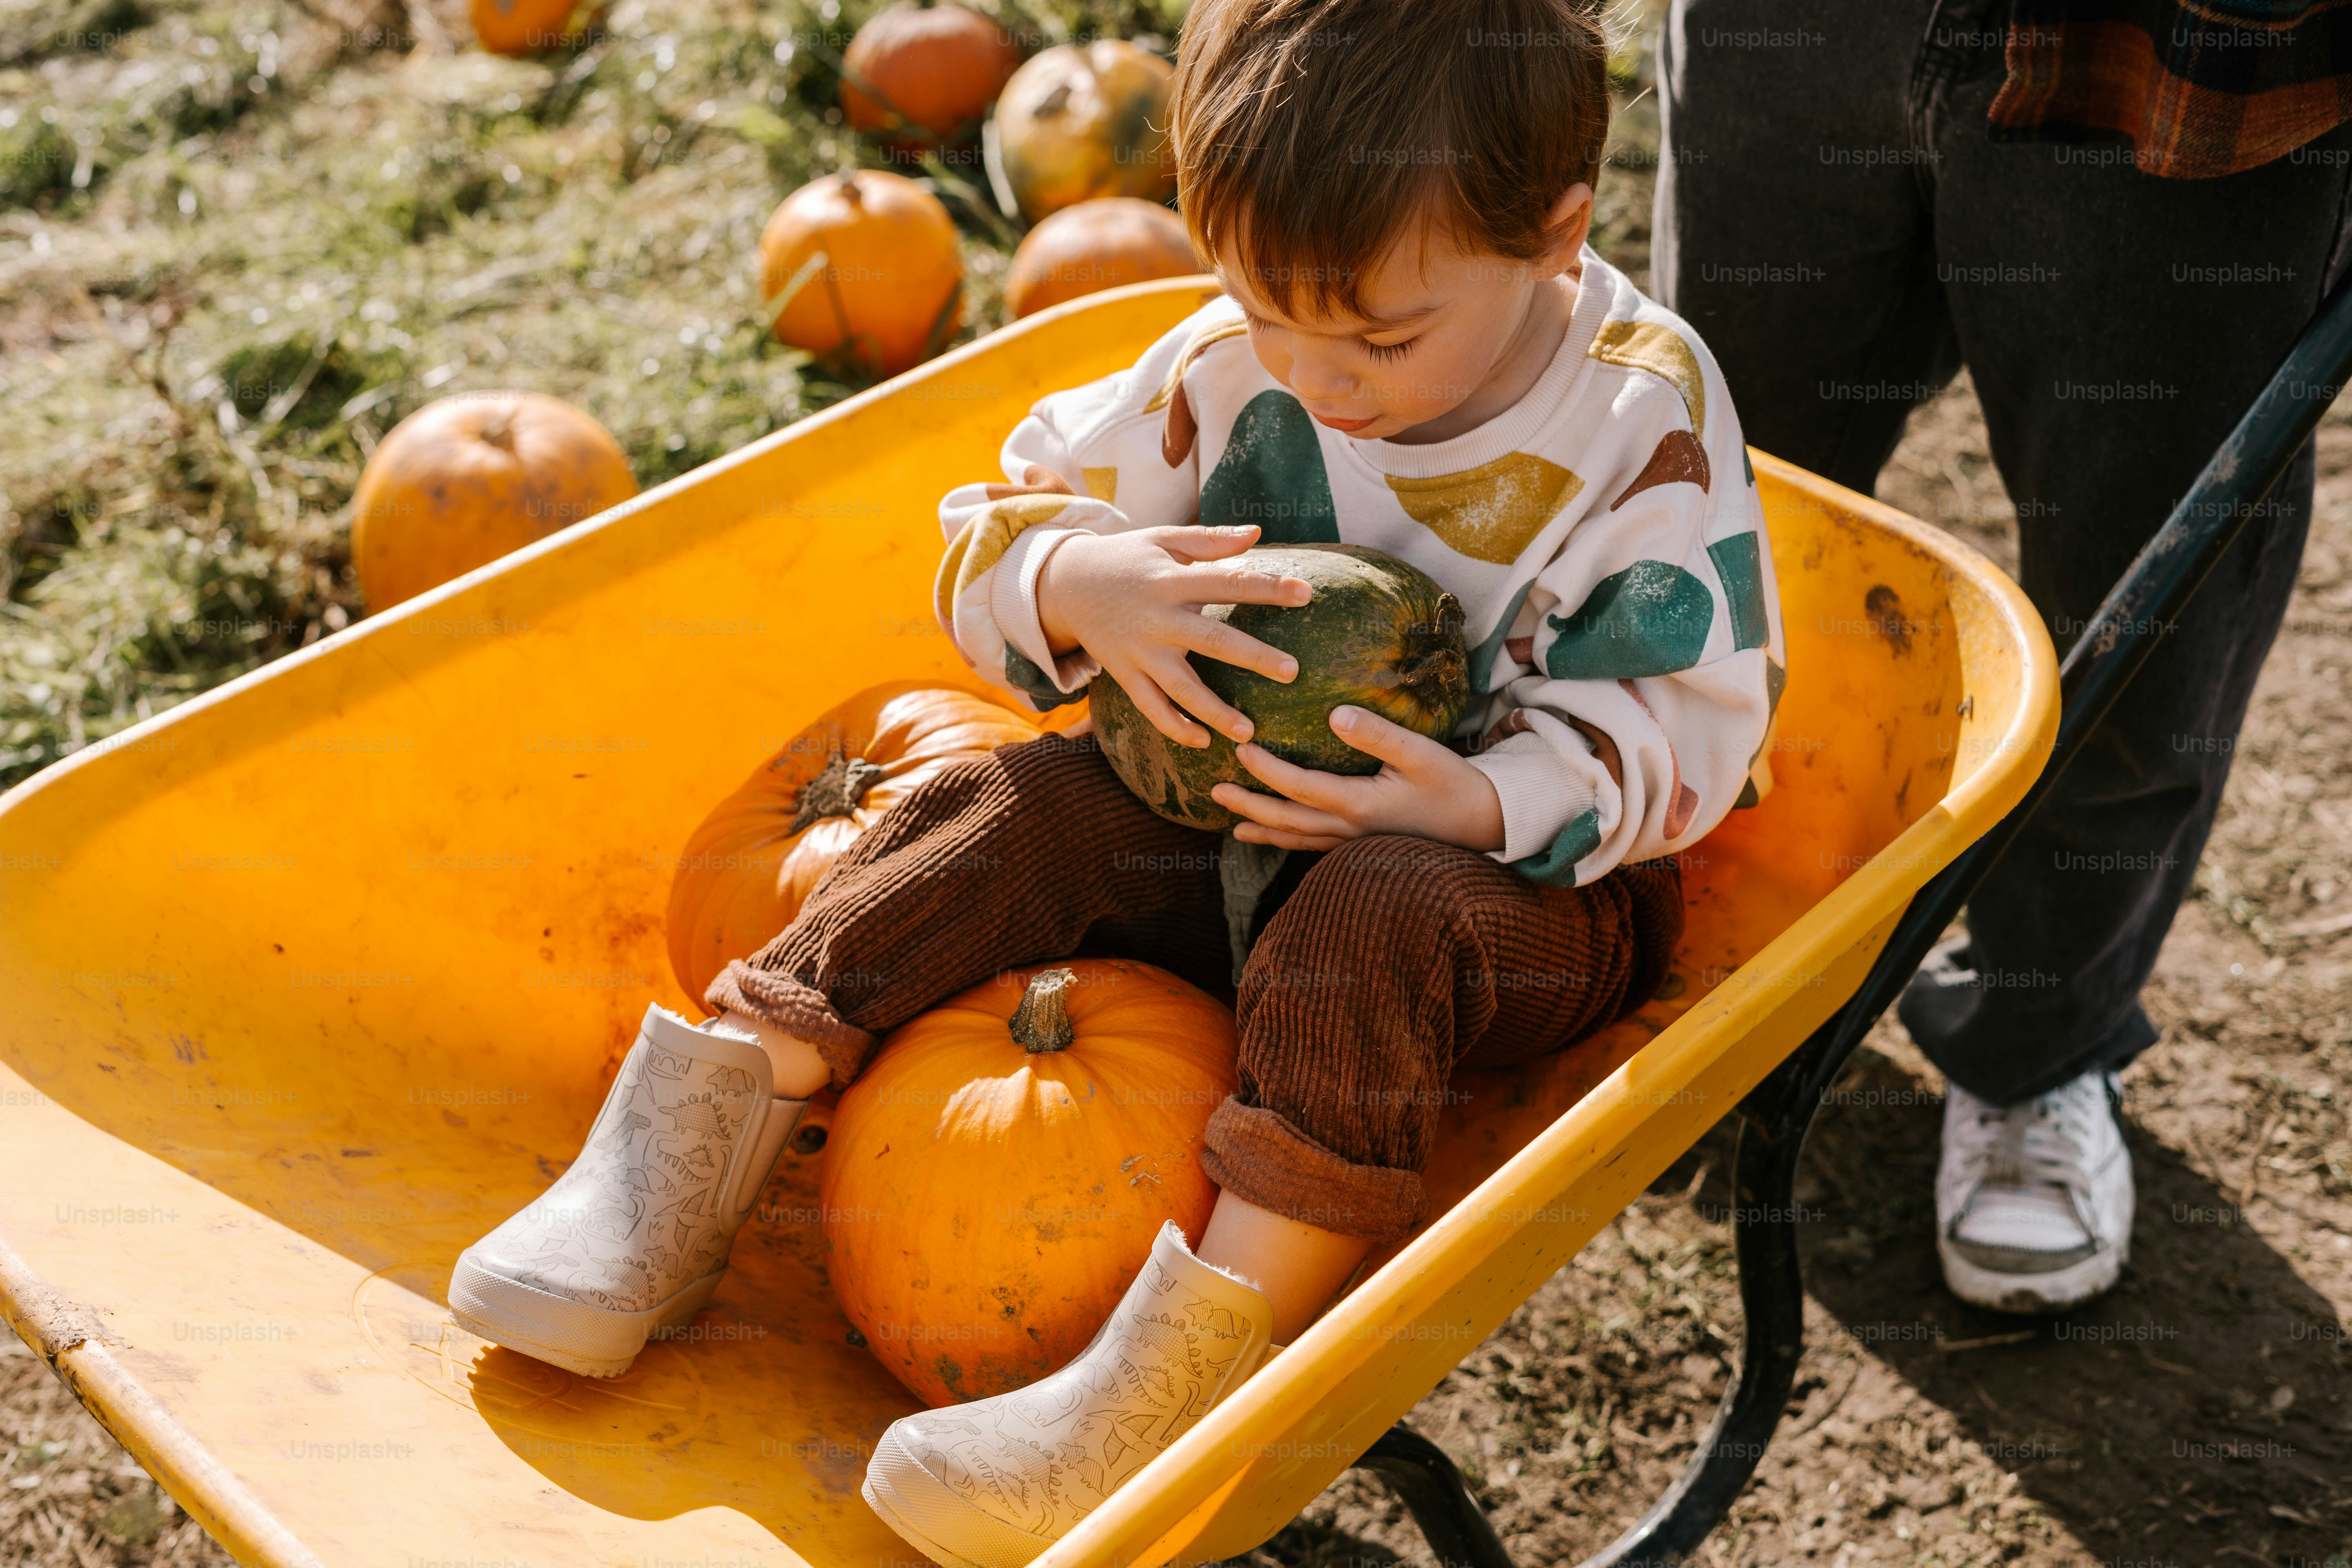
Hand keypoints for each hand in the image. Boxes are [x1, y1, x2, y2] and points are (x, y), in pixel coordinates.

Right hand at [1036, 524, 1309, 747]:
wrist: (1065, 584)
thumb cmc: (1127, 558)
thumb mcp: (1163, 540)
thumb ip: (1210, 539)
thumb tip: (1258, 533)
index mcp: (1172, 581)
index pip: (1228, 582)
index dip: (1268, 588)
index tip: (1306, 593)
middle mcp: (1157, 620)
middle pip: (1211, 642)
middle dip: (1252, 658)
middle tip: (1292, 672)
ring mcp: (1139, 652)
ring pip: (1181, 689)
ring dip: (1215, 711)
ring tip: (1249, 732)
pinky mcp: (1124, 674)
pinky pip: (1150, 708)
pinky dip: (1174, 727)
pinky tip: (1203, 741)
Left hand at [1212, 706, 1505, 852]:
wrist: (1483, 824)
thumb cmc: (1454, 784)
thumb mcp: (1421, 753)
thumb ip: (1378, 733)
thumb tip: (1334, 713)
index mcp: (1359, 805)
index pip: (1299, 787)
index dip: (1266, 770)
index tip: (1240, 748)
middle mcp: (1350, 831)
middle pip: (1287, 821)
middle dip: (1249, 806)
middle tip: (1215, 789)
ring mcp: (1354, 844)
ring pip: (1297, 839)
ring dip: (1263, 829)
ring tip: (1232, 822)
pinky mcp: (1362, 846)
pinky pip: (1314, 846)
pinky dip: (1288, 842)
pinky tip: (1274, 838)